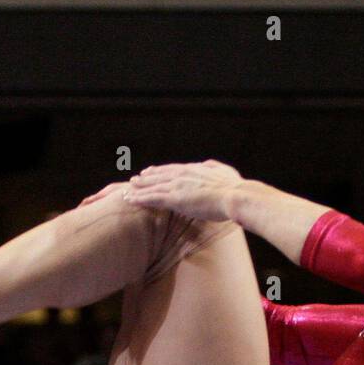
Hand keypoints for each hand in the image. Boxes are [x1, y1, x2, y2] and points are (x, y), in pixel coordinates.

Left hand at [124, 161, 243, 222]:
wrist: (235, 196)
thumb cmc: (235, 188)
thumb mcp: (225, 172)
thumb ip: (214, 167)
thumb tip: (208, 164)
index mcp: (194, 169)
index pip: (173, 169)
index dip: (161, 171)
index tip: (152, 171)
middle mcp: (183, 175)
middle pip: (159, 175)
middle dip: (146, 178)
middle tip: (135, 179)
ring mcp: (177, 186)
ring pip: (153, 186)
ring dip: (139, 188)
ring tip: (127, 190)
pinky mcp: (175, 198)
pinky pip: (152, 198)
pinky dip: (139, 198)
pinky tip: (129, 200)